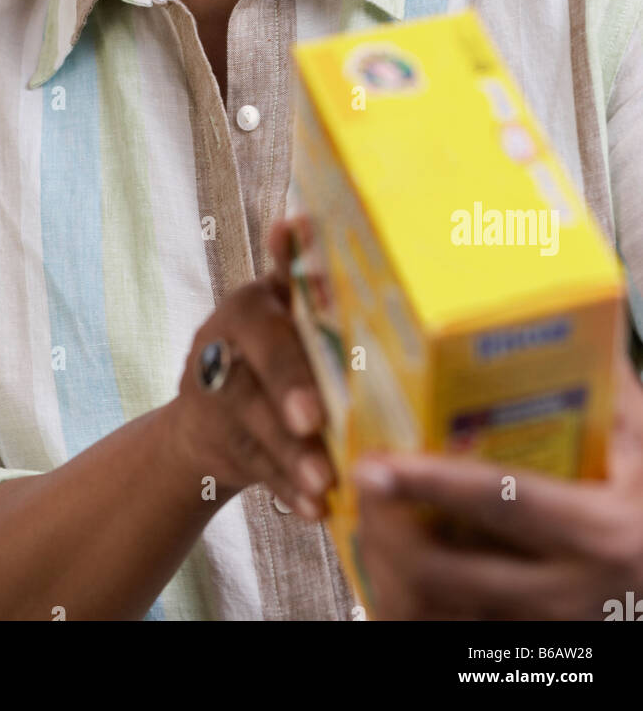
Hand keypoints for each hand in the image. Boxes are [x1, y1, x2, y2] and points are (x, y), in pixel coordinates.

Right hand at [170, 215, 334, 519]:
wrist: (206, 412)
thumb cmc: (268, 343)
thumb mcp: (275, 301)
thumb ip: (293, 270)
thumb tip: (298, 220)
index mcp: (244, 311)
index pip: (263, 333)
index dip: (286, 366)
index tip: (310, 406)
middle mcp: (221, 355)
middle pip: (253, 388)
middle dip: (286, 413)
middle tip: (314, 430)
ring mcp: (215, 407)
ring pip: (255, 435)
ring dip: (293, 461)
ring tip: (327, 485)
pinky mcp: (219, 450)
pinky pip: (257, 474)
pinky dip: (288, 493)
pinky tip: (316, 512)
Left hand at [351, 353, 642, 619]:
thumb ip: (616, 400)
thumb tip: (581, 328)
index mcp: (593, 532)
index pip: (495, 503)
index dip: (428, 483)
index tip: (377, 465)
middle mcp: (563, 592)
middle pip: (444, 573)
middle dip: (386, 532)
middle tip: (364, 488)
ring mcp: (540, 632)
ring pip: (438, 616)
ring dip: (390, 573)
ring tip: (371, 526)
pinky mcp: (526, 653)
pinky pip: (450, 638)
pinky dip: (411, 608)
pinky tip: (396, 573)